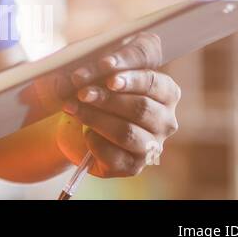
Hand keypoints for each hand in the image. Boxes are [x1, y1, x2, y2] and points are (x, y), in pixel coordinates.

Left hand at [53, 32, 180, 177]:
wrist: (75, 127)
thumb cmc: (93, 95)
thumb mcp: (98, 76)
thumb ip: (102, 70)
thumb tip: (90, 70)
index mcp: (165, 93)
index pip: (153, 82)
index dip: (130, 77)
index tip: (107, 71)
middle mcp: (165, 120)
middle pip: (141, 107)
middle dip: (108, 98)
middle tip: (82, 93)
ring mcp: (152, 146)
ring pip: (127, 132)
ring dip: (96, 118)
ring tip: (72, 108)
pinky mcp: (133, 166)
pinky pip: (114, 155)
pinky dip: (94, 142)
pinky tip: (84, 134)